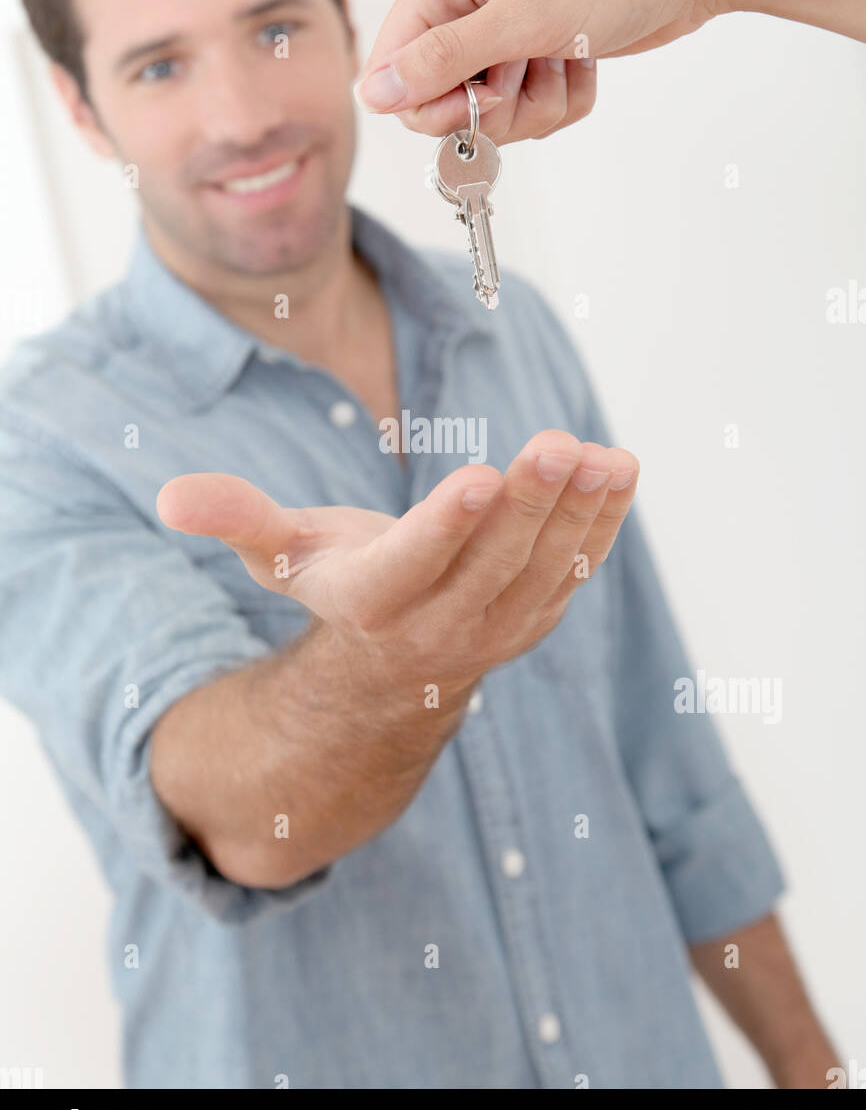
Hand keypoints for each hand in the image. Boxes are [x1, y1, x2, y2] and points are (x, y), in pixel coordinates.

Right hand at [156, 430, 637, 689]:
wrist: (390, 663)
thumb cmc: (335, 583)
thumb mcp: (279, 554)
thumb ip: (235, 518)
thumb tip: (169, 497)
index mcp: (370, 604)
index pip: (408, 569)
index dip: (441, 528)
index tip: (475, 477)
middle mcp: (436, 627)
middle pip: (488, 566)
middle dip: (526, 505)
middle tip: (556, 446)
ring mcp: (494, 630)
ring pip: (544, 573)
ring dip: (578, 515)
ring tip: (604, 457)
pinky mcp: (535, 619)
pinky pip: (575, 574)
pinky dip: (601, 527)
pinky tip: (619, 473)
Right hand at [355, 0, 865, 145]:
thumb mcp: (520, 20)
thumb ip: (442, 61)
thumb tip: (375, 93)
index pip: (393, 71)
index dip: (432, 105)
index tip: (481, 102)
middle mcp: (462, 4)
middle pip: (442, 103)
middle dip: (495, 108)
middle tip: (528, 74)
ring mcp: (501, 32)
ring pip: (489, 115)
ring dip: (535, 105)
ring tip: (564, 60)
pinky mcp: (535, 55)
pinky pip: (528, 111)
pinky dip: (560, 99)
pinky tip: (581, 61)